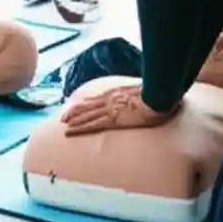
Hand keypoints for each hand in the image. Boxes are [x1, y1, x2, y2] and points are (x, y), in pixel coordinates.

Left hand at [61, 84, 175, 135]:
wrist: (158, 97)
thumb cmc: (158, 95)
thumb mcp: (146, 91)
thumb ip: (141, 93)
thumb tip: (146, 95)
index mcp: (117, 93)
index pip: (97, 99)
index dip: (86, 103)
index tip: (78, 106)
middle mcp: (110, 100)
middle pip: (87, 106)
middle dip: (75, 112)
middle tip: (63, 117)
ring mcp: (109, 109)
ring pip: (86, 115)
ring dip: (74, 120)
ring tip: (63, 124)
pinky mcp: (112, 120)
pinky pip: (92, 124)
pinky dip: (80, 127)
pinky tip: (71, 130)